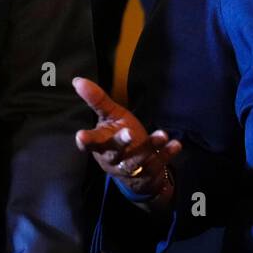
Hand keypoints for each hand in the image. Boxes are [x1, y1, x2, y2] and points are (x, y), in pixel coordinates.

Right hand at [72, 77, 179, 206]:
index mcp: (101, 144)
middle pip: (115, 152)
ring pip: (138, 160)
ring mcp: (133, 167)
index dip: (86, 140)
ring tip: (162, 134)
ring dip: (150, 146)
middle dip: (121, 142)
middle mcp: (114, 158)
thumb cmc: (117, 138)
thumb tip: (77, 80)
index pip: (91, 143)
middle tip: (128, 132)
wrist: (136, 173)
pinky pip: (159, 162)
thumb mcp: (110, 118)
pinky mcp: (150, 171)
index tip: (81, 136)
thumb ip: (97, 101)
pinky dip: (167, 153)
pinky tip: (176, 144)